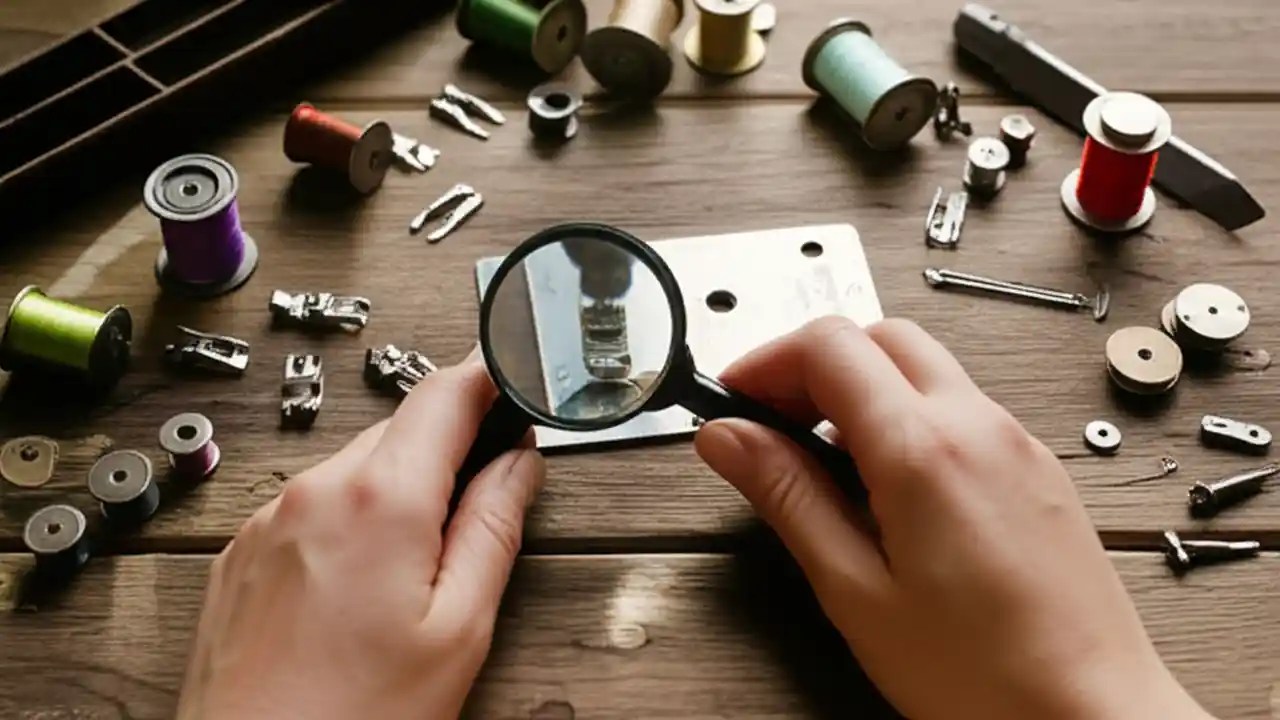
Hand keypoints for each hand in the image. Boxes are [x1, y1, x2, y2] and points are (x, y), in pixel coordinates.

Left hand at [178, 355, 543, 718]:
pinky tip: (360, 592)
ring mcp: (269, 520)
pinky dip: (349, 525)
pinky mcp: (242, 553)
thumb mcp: (459, 629)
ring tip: (413, 580)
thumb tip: (518, 464)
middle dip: (449, 453)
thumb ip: (494, 528)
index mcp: (380, 500)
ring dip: (398, 495)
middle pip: (403, 431)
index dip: (489, 377)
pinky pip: (312, 508)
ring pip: (356, 470)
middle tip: (479, 512)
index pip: (445, 393)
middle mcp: (315, 492)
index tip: (515, 383)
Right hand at [695, 317, 1211, 719]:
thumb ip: (788, 497)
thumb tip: (730, 440)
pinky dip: (907, 417)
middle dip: (812, 365)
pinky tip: (886, 487)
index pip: (829, 346)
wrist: (1092, 717)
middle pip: (879, 336)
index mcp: (924, 450)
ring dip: (861, 389)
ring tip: (824, 464)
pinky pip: (960, 407)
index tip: (735, 401)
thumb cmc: (986, 676)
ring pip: (922, 366)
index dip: (766, 362)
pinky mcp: (1036, 469)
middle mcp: (979, 427)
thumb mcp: (855, 589)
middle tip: (772, 423)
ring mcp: (1016, 443)